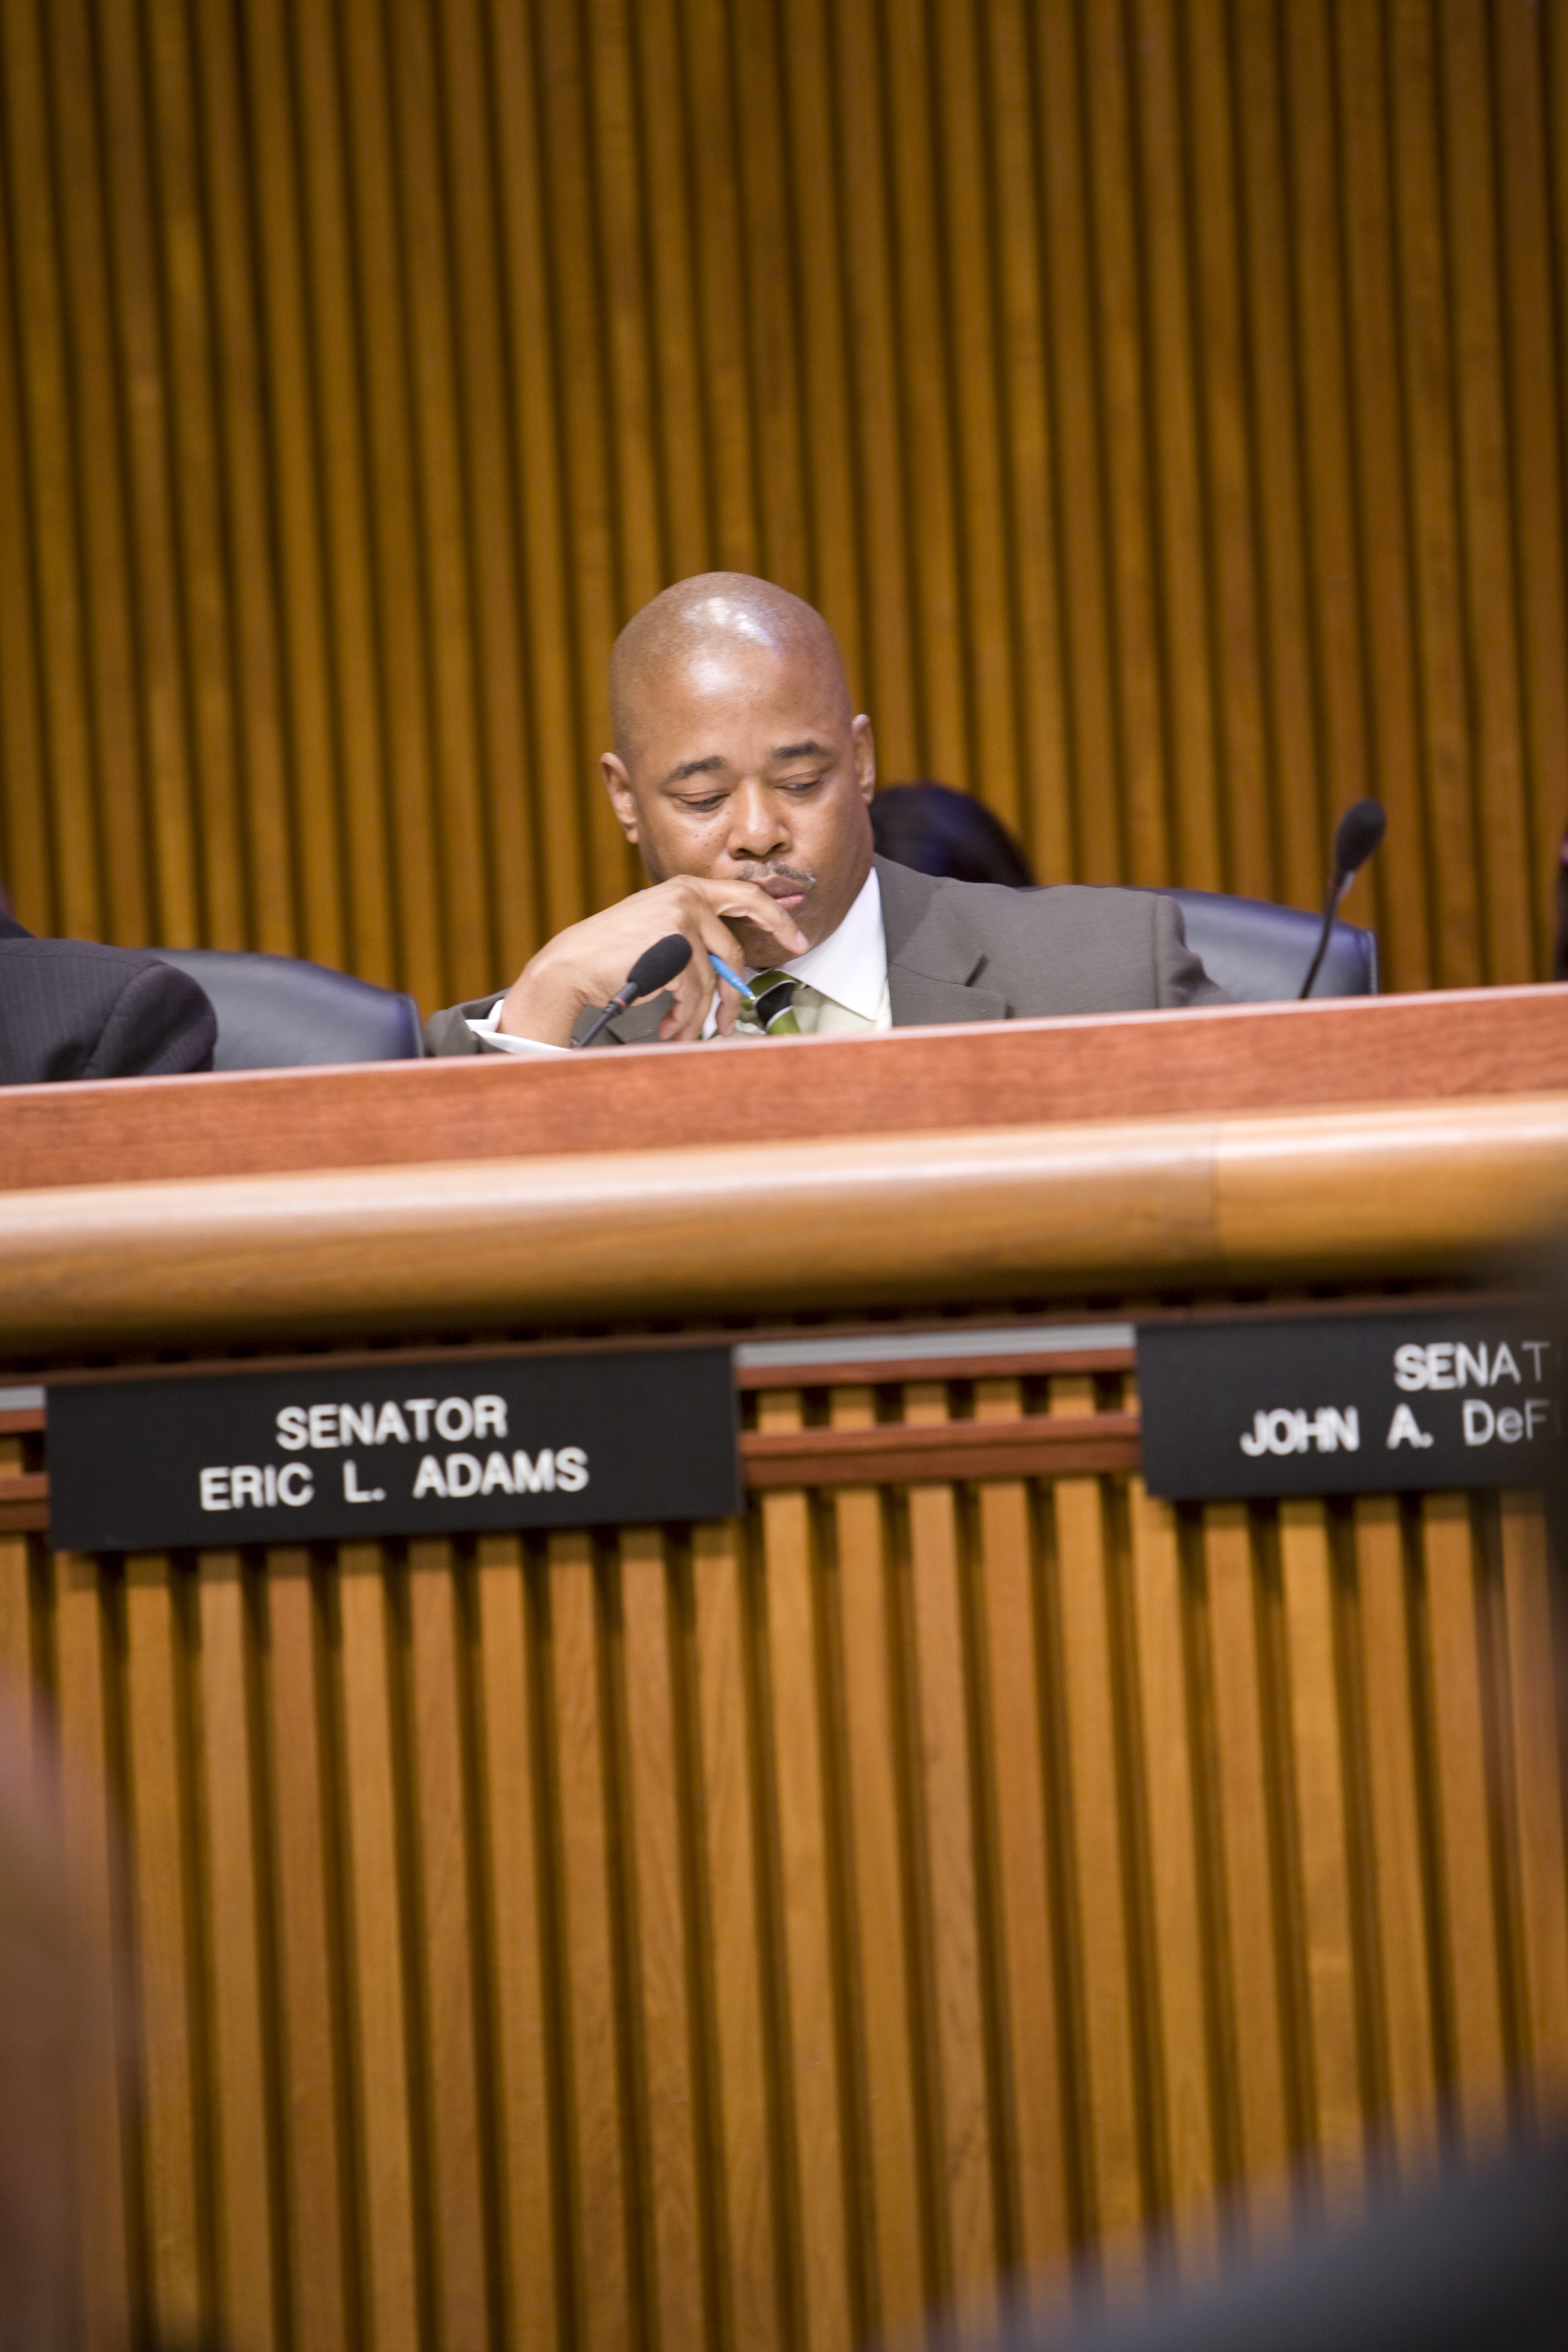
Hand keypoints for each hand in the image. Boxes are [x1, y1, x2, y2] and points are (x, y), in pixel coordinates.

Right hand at [495, 877, 809, 1047]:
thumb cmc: (612, 952)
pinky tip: (670, 1026)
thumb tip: (730, 971)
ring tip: (682, 1030)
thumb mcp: (658, 929)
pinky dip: (686, 1018)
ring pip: (713, 981)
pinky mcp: (675, 949)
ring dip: (699, 1015)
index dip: (777, 920)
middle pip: (734, 952)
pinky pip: (695, 994)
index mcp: (687, 889)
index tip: (796, 939)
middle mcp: (688, 899)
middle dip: (733, 995)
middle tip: (731, 1020)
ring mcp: (682, 922)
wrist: (572, 964)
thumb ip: (695, 937)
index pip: (748, 897)